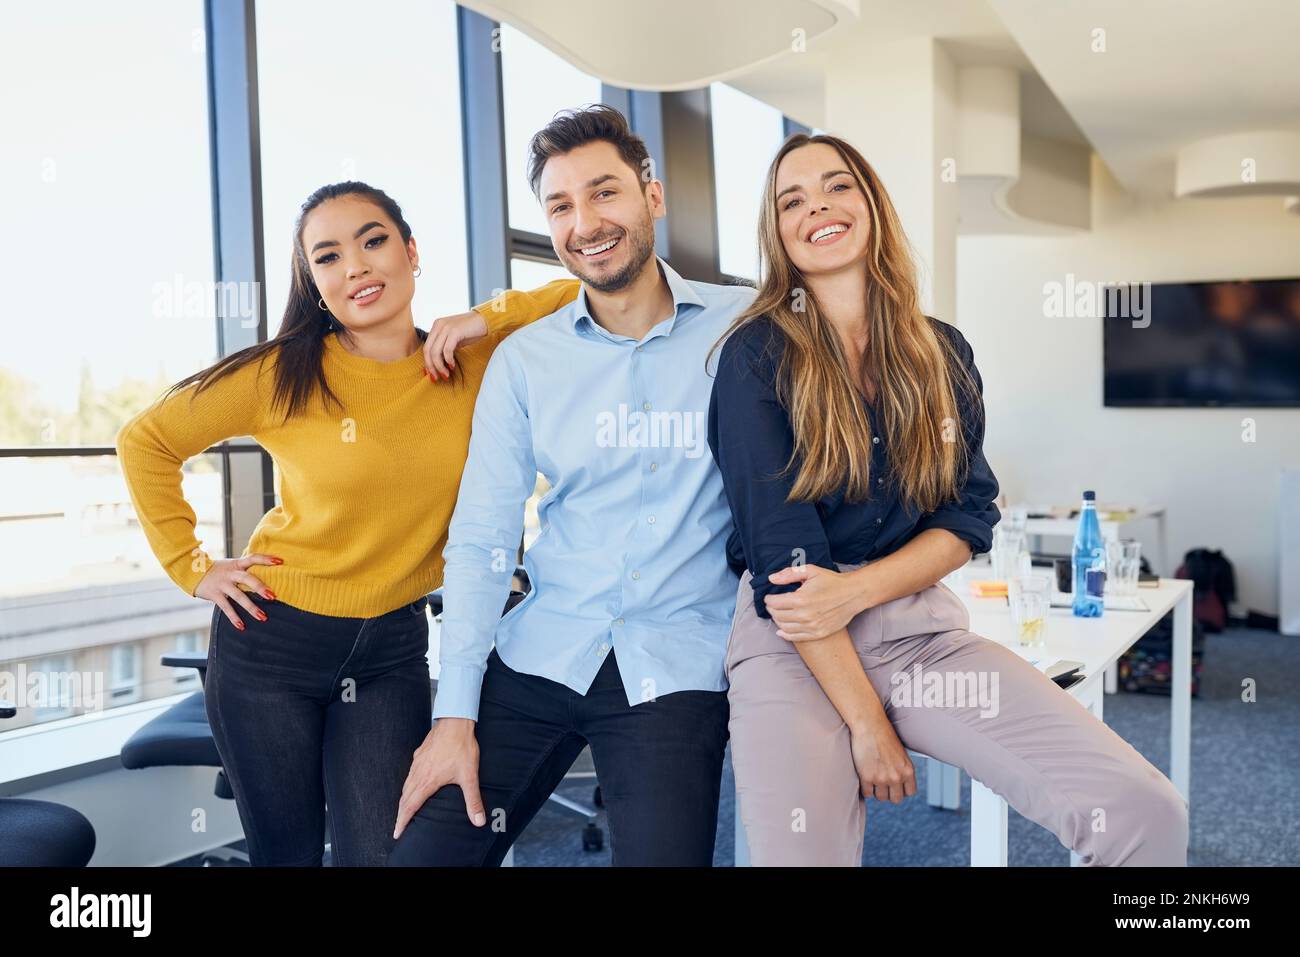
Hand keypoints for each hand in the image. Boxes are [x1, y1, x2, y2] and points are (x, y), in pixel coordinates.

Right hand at [194, 554, 280, 629]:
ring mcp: (223, 584)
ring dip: (251, 607)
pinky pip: (226, 607)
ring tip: (263, 617)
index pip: (253, 558)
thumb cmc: (218, 570)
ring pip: (239, 596)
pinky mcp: (215, 595)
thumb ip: (245, 569)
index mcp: (237, 564)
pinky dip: (234, 618)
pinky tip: (242, 626)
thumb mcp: (231, 565)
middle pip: (248, 579)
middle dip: (260, 587)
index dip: (266, 559)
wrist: (192, 571)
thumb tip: (266, 574)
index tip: (280, 561)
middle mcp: (231, 573)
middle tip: (273, 596)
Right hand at [393, 717, 485, 839]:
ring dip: (403, 800)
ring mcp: (417, 763)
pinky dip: (408, 785)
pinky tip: (413, 785)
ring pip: (405, 786)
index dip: (402, 821)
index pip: (410, 806)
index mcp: (427, 781)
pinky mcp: (419, 754)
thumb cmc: (462, 748)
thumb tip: (479, 820)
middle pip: (404, 798)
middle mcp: (418, 773)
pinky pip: (409, 774)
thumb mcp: (469, 776)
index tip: (397, 833)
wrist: (455, 723)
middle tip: (398, 826)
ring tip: (404, 810)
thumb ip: (473, 800)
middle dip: (401, 814)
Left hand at [423, 310, 487, 379]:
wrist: (486, 320)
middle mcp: (439, 325)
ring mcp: (446, 327)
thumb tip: (438, 364)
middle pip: (427, 350)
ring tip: (446, 374)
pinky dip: (448, 360)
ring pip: (435, 352)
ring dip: (439, 366)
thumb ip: (445, 347)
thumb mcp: (455, 339)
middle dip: (431, 367)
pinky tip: (452, 365)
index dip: (427, 363)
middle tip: (436, 378)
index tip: (432, 374)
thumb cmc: (472, 331)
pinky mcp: (455, 331)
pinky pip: (447, 350)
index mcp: (437, 326)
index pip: (426, 347)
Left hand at [765, 564, 873, 641]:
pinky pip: (796, 637)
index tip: (768, 597)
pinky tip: (780, 631)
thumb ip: (789, 574)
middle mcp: (805, 615)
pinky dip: (785, 635)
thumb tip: (771, 579)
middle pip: (778, 615)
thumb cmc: (832, 581)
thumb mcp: (810, 571)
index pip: (774, 603)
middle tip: (772, 605)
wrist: (853, 594)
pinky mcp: (818, 633)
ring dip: (777, 621)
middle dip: (771, 609)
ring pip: (784, 628)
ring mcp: (812, 626)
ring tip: (777, 614)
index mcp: (800, 599)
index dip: (768, 599)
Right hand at [849, 718, 916, 803]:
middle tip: (883, 784)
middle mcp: (897, 777)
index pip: (910, 792)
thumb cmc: (884, 735)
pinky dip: (866, 788)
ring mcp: (882, 778)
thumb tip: (898, 783)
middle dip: (889, 793)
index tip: (896, 785)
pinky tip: (865, 777)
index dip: (902, 790)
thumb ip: (902, 769)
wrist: (870, 725)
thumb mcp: (901, 754)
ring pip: (881, 797)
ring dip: (877, 790)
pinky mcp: (867, 777)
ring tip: (873, 777)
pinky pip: (867, 793)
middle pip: (896, 799)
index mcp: (908, 770)